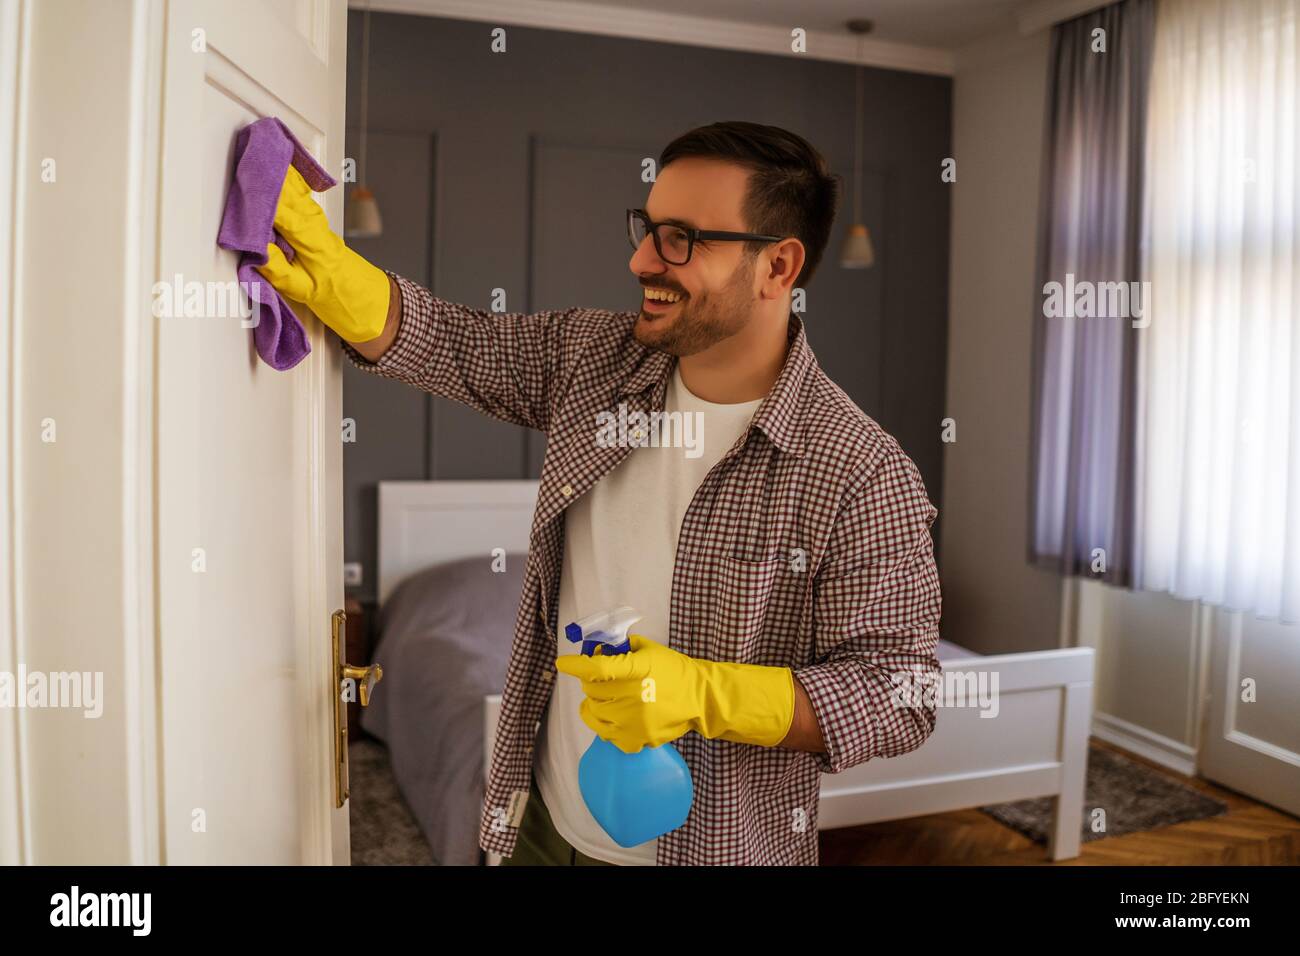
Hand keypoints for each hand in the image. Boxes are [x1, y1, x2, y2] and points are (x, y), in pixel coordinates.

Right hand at [253, 166, 389, 341]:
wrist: (371, 302)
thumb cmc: (341, 301)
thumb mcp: (306, 294)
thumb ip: (281, 273)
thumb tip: (257, 251)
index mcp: (316, 249)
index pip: (288, 219)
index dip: (268, 204)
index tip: (249, 191)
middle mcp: (319, 230)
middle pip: (292, 199)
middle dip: (270, 180)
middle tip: (248, 161)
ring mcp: (320, 224)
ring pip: (298, 194)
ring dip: (279, 174)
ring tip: (259, 154)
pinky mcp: (317, 223)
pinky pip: (302, 196)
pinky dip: (290, 179)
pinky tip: (282, 164)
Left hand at [555, 634, 795, 753]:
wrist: (699, 698)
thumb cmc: (673, 670)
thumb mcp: (649, 649)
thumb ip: (621, 648)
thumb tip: (594, 651)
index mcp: (638, 669)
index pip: (598, 669)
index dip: (576, 665)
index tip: (563, 663)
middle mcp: (635, 695)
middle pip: (592, 690)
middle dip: (591, 682)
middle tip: (601, 680)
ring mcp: (635, 721)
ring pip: (594, 712)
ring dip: (594, 703)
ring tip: (604, 698)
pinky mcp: (637, 739)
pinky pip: (605, 733)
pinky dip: (603, 724)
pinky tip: (612, 716)